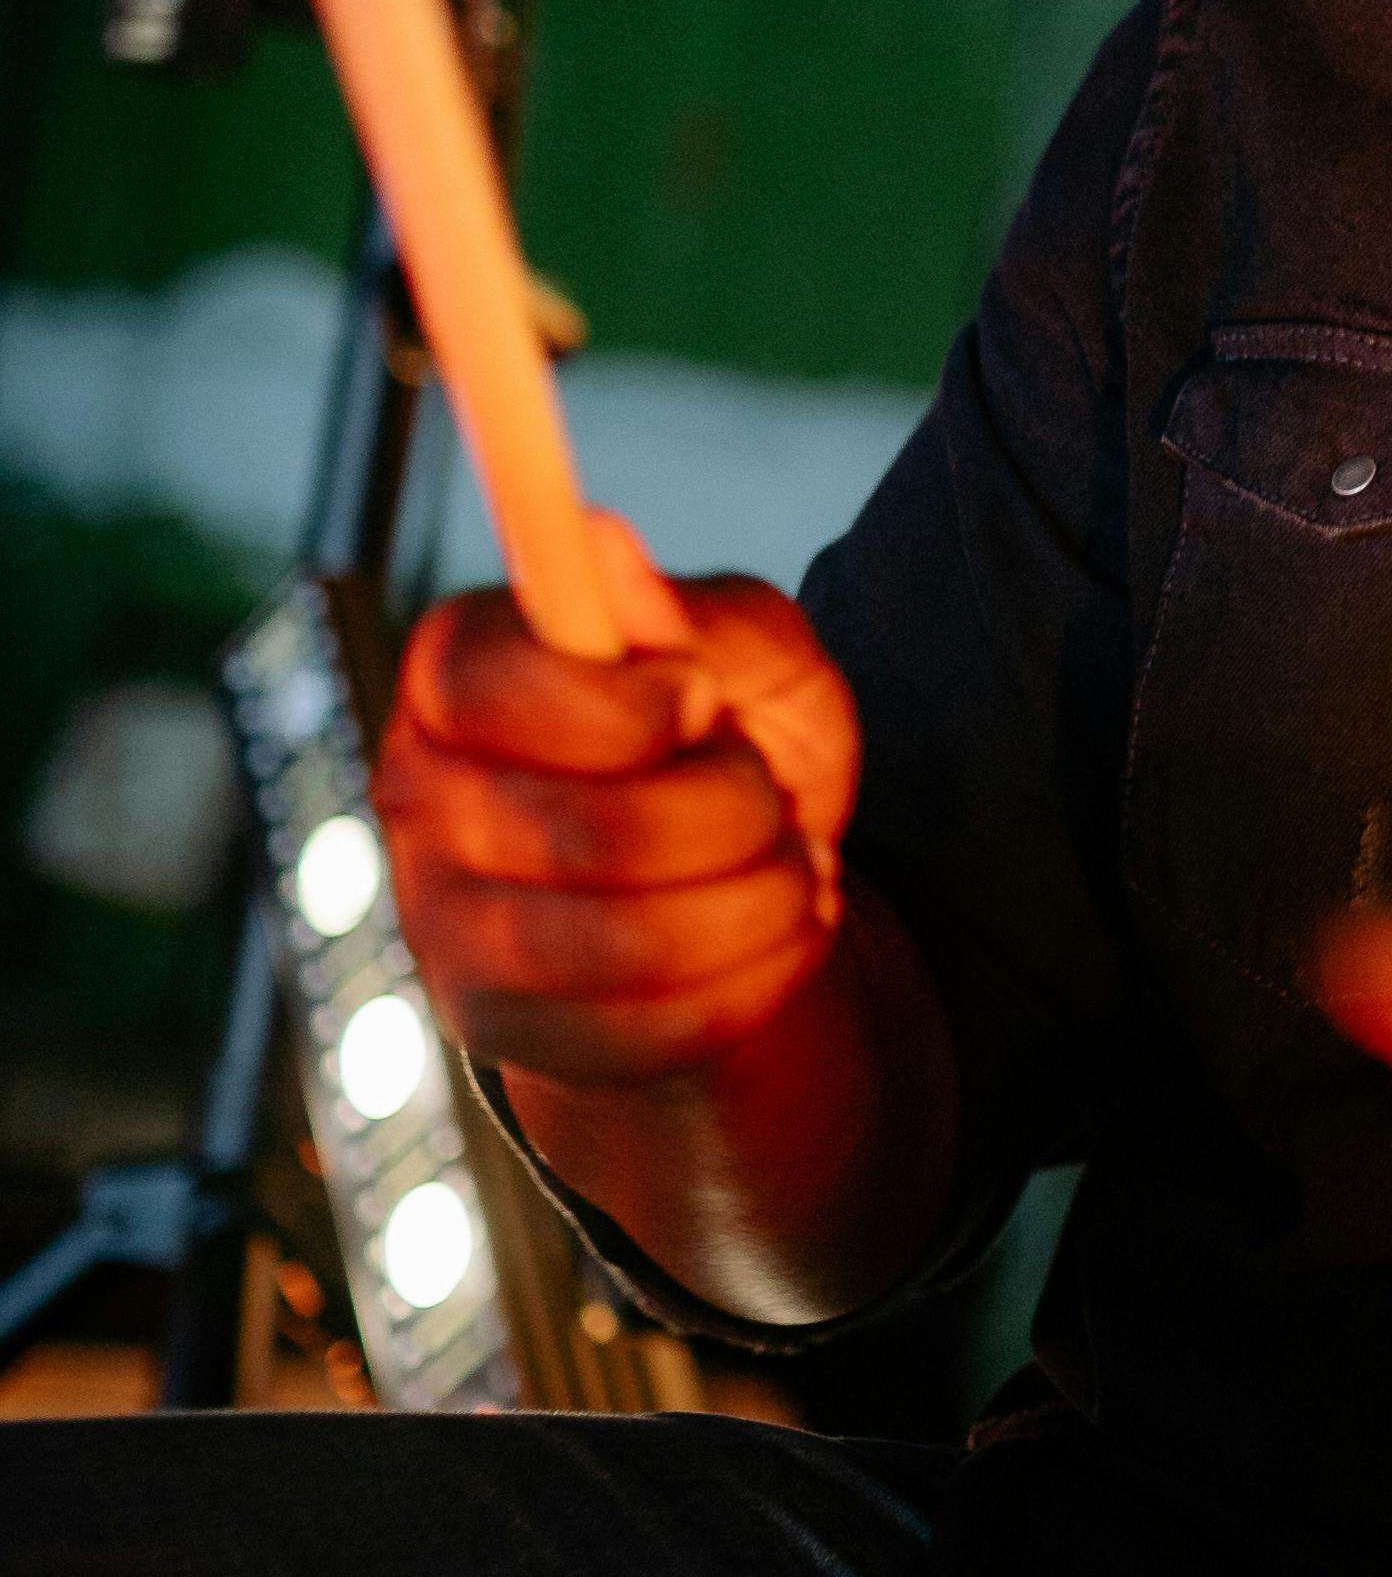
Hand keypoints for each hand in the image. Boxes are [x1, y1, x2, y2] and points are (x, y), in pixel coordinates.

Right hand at [379, 562, 855, 1090]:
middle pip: (588, 831)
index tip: (698, 699)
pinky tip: (773, 938)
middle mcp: (417, 798)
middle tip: (768, 796)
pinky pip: (645, 1032)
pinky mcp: (497, 1033)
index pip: (486, 688)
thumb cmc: (731, 740)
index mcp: (456, 676)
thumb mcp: (754, 656)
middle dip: (734, 813)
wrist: (731, 889)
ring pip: (629, 944)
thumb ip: (692, 614)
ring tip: (789, 869)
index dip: (621, 703)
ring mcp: (443, 928)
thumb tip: (598, 543)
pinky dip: (751, 984)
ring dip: (758, 904)